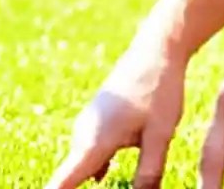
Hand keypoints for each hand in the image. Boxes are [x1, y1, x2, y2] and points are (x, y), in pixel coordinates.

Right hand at [46, 47, 185, 188]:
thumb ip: (148, 174)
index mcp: (94, 142)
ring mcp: (88, 127)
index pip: (63, 184)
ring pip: (81, 167)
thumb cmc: (159, 90)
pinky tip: (104, 181)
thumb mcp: (161, 136)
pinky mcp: (97, 123)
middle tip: (98, 186)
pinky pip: (90, 155)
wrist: (156, 49)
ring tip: (99, 183)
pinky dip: (93, 171)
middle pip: (69, 179)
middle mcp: (83, 135)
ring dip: (80, 185)